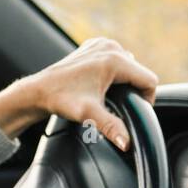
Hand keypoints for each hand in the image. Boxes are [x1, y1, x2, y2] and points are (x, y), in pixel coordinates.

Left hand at [0, 37, 159, 149]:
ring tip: (110, 97)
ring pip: (128, 65)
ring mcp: (101, 44)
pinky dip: (113, 72)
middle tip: (119, 107)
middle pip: (139, 72)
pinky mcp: (94, 46)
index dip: (147, 99)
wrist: (38, 90)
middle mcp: (110, 47)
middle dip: (134, 90)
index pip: (149, 80)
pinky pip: (115, 59)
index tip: (136, 113)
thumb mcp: (89, 115)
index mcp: (114, 60)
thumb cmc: (61, 99)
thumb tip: (126, 144)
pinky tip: (101, 85)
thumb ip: (111, 127)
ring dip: (124, 81)